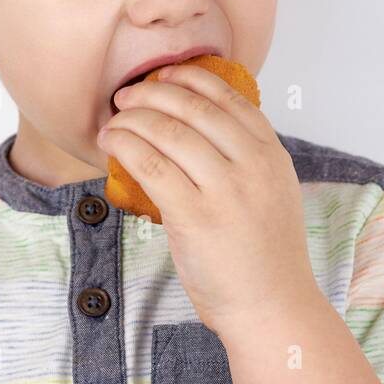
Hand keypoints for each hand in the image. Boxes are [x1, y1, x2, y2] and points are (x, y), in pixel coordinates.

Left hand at [97, 62, 320, 336]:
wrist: (272, 308)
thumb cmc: (265, 255)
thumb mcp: (271, 192)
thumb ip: (245, 158)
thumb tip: (194, 126)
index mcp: (272, 155)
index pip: (229, 98)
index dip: (190, 79)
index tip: (163, 75)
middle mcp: (253, 165)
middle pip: (194, 109)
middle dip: (152, 93)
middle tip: (127, 95)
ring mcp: (226, 190)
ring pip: (169, 132)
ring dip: (132, 119)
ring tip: (113, 121)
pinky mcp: (195, 217)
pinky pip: (151, 165)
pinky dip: (125, 146)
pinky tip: (111, 143)